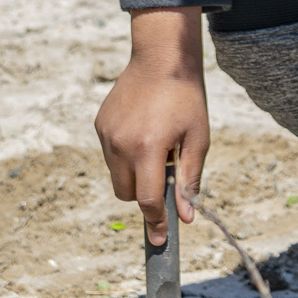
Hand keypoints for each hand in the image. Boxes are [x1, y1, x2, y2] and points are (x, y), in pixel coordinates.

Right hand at [96, 8, 208, 246]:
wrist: (162, 57)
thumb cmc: (186, 97)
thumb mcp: (198, 139)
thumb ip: (190, 179)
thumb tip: (186, 215)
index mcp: (149, 147)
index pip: (146, 199)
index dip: (155, 222)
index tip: (160, 240)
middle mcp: (121, 143)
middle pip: (126, 194)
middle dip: (144, 197)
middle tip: (166, 176)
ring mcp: (106, 134)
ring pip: (116, 176)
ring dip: (134, 174)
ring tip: (157, 146)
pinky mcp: (100, 125)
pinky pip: (110, 154)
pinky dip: (125, 155)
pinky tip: (143, 131)